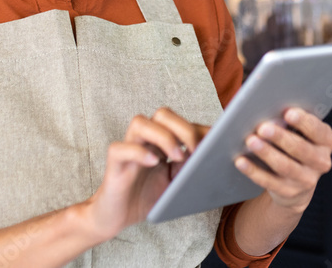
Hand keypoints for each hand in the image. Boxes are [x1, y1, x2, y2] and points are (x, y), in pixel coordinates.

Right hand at [85, 107, 208, 240]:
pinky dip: (138, 152)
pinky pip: (121, 148)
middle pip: (162, 114)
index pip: (180, 122)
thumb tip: (210, 155)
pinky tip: (153, 162)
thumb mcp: (176, 182)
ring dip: (163, 136)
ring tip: (177, 156)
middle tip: (196, 150)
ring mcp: (128, 147)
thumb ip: (188, 166)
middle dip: (183, 128)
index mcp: (161, 141)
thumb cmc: (147, 197)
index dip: (198, 128)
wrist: (116, 217)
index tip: (216, 141)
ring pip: (140, 123)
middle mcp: (145, 139)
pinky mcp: (114, 162)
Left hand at [234, 107, 331, 213]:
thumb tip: (270, 109)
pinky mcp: (289, 192)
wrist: (299, 181)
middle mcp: (321, 162)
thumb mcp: (303, 132)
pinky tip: (241, 161)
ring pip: (285, 166)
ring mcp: (306, 180)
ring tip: (251, 141)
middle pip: (300, 149)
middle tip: (263, 127)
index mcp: (327, 141)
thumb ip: (293, 121)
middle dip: (280, 137)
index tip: (288, 112)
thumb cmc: (297, 144)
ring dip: (266, 153)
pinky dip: (253, 171)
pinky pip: (269, 182)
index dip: (304, 122)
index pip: (318, 131)